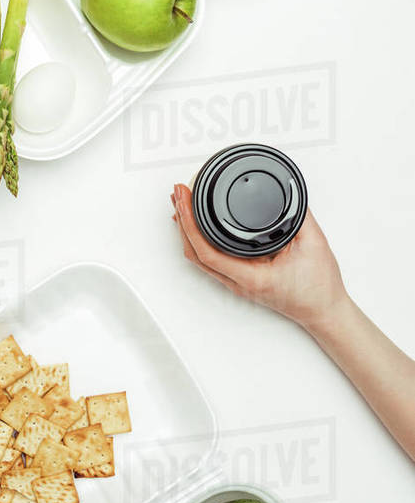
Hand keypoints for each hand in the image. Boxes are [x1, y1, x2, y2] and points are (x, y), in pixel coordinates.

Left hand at [171, 183, 346, 331]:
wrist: (324, 311)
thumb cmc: (319, 288)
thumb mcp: (313, 244)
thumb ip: (298, 215)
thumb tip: (286, 191)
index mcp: (251, 277)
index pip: (207, 251)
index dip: (189, 224)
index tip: (184, 200)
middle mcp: (238, 283)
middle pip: (194, 253)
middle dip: (182, 220)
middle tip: (178, 193)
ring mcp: (237, 283)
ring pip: (199, 258)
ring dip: (186, 230)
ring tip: (181, 203)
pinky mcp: (240, 279)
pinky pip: (210, 260)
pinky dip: (198, 239)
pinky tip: (196, 225)